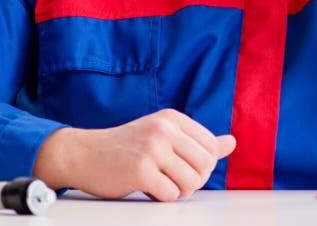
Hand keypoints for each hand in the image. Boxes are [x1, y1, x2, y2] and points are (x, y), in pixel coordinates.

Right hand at [33, 109, 235, 201]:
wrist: (84, 153)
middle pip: (205, 166)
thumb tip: (231, 142)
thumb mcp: (163, 135)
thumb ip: (197, 141)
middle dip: (192, 180)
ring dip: (177, 191)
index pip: (211, 147)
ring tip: (160, 183)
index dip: (201, 165)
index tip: (182, 167)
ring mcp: (152, 148)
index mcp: (172, 118)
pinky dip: (161, 198)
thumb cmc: (126, 147)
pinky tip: (147, 188)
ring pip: (191, 183)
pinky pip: (170, 195)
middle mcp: (164, 129)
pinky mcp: (140, 170)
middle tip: (171, 179)